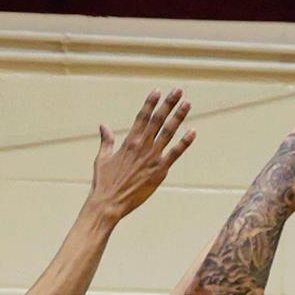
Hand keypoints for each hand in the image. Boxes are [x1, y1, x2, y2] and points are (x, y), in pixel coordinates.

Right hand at [89, 89, 196, 219]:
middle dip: (168, 104)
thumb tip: (103, 126)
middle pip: (157, 120)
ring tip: (187, 104)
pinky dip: (184, 143)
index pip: (142, 117)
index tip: (158, 91)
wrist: (109, 203)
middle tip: (178, 90)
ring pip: (168, 132)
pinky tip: (192, 132)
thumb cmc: (103, 183)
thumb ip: (106, 141)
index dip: (150, 103)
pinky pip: (175, 153)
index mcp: (128, 142)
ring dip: (178, 117)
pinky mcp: (159, 171)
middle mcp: (142, 146)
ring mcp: (152, 158)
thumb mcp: (102, 159)